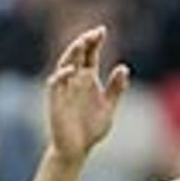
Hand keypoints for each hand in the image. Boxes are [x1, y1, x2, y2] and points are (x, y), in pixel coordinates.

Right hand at [46, 26, 129, 163]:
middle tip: (94, 33)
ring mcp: (64, 88)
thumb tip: (124, 68)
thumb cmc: (91, 129)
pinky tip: (70, 70)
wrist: (77, 149)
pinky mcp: (56, 100)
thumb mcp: (109, 107)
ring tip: (81, 43)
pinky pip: (55, 84)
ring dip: (72, 53)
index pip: (90, 54)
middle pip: (77, 54)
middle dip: (84, 42)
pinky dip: (61, 76)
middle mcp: (75, 79)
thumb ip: (116, 89)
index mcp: (88, 78)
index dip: (95, 41)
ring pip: (65, 64)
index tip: (102, 31)